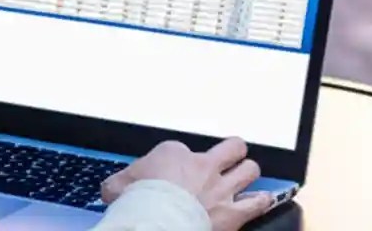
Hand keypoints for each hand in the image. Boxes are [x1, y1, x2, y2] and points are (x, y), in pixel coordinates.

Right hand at [100, 138, 274, 230]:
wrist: (156, 223)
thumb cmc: (138, 203)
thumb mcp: (117, 186)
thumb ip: (118, 184)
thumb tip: (110, 190)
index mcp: (174, 153)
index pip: (182, 149)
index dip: (178, 160)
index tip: (172, 172)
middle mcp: (203, 166)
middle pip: (232, 148)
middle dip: (233, 152)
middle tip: (230, 157)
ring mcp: (222, 189)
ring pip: (249, 170)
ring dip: (248, 173)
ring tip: (246, 176)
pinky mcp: (233, 213)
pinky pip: (258, 203)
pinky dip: (261, 201)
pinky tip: (262, 200)